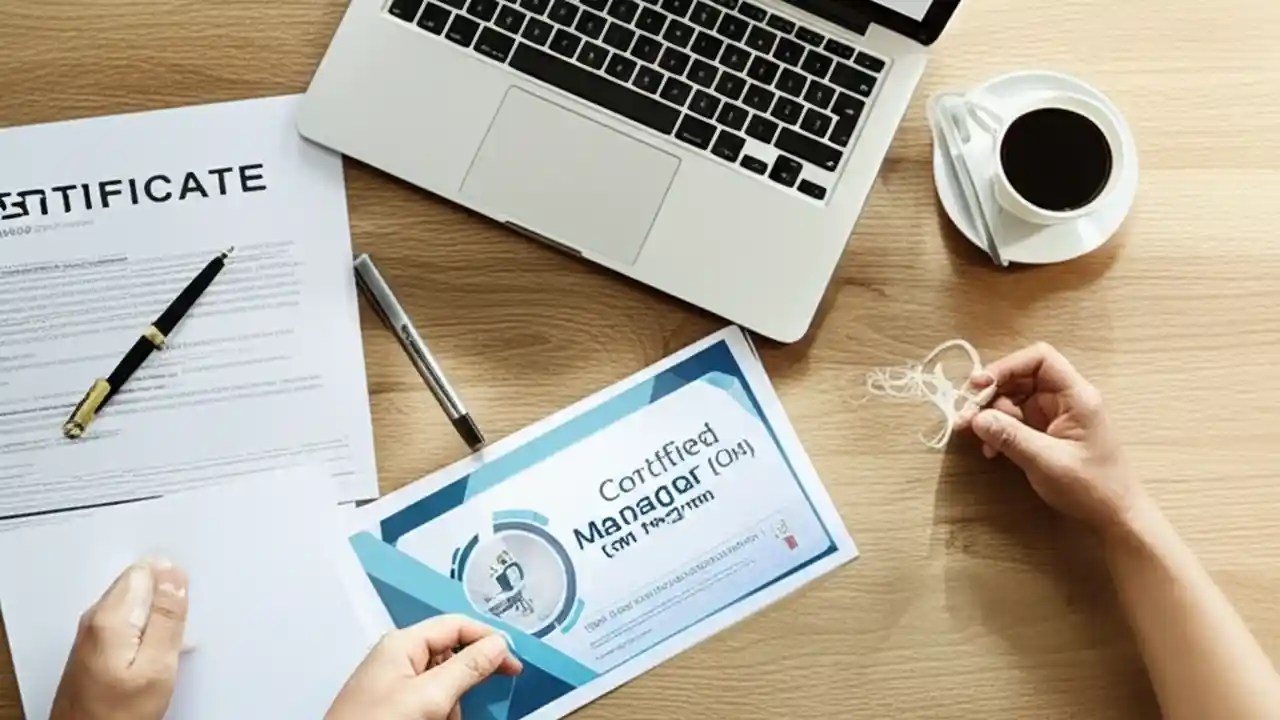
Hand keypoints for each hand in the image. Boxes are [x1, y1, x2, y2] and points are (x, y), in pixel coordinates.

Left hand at [51, 559, 188, 719]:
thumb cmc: (116, 716)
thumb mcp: (157, 668)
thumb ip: (167, 618)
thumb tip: (174, 575)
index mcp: (110, 618)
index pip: (147, 570)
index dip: (172, 586)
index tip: (179, 615)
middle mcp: (95, 619)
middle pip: (140, 585)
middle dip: (164, 603)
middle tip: (171, 639)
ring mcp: (92, 633)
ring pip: (136, 604)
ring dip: (155, 621)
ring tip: (159, 655)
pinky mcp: (95, 646)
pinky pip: (128, 623)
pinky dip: (144, 635)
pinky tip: (147, 661)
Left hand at [326, 615, 522, 719]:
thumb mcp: (429, 697)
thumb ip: (467, 667)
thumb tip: (498, 644)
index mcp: (403, 643)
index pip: (457, 626)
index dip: (489, 640)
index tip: (512, 664)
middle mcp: (398, 658)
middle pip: (451, 656)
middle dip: (466, 682)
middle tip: (480, 699)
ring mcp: (395, 684)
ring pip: (443, 685)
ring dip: (452, 706)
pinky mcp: (394, 707)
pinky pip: (429, 704)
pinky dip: (438, 716)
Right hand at [956, 342, 1147, 534]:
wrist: (1116, 516)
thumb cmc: (1091, 487)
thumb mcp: (1047, 462)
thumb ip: (1011, 437)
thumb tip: (976, 418)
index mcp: (1076, 396)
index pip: (1040, 359)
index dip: (1006, 366)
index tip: (979, 385)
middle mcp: (1065, 399)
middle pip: (1021, 378)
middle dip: (990, 393)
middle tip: (965, 415)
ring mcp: (1055, 415)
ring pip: (1014, 399)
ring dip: (990, 414)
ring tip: (972, 434)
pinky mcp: (1047, 432)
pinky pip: (1016, 420)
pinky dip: (999, 430)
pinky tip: (991, 450)